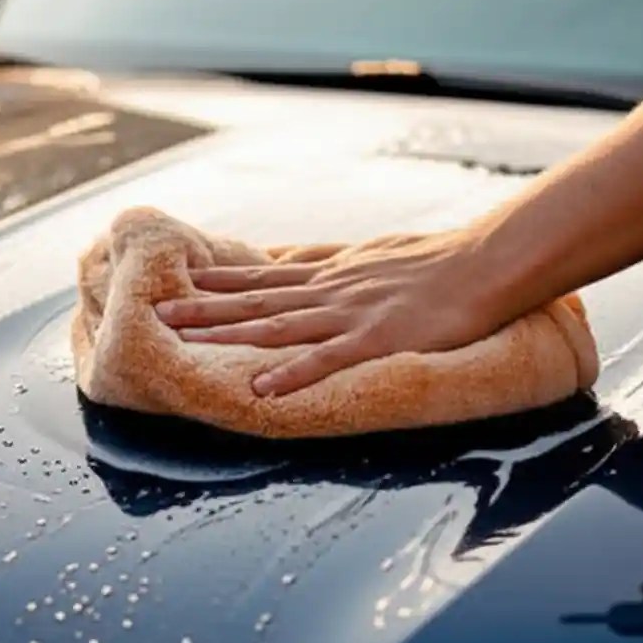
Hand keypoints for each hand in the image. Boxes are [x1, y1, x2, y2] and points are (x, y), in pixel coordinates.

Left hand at [154, 229, 509, 396]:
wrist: (483, 263)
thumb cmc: (437, 262)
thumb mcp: (375, 254)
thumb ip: (338, 264)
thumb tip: (306, 263)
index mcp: (331, 276)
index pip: (263, 278)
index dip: (219, 281)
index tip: (180, 282)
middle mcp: (330, 292)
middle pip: (256, 301)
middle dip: (205, 308)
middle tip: (159, 313)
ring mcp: (350, 315)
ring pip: (277, 326)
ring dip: (229, 334)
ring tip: (186, 340)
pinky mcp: (377, 340)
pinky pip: (327, 360)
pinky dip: (293, 373)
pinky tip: (261, 387)